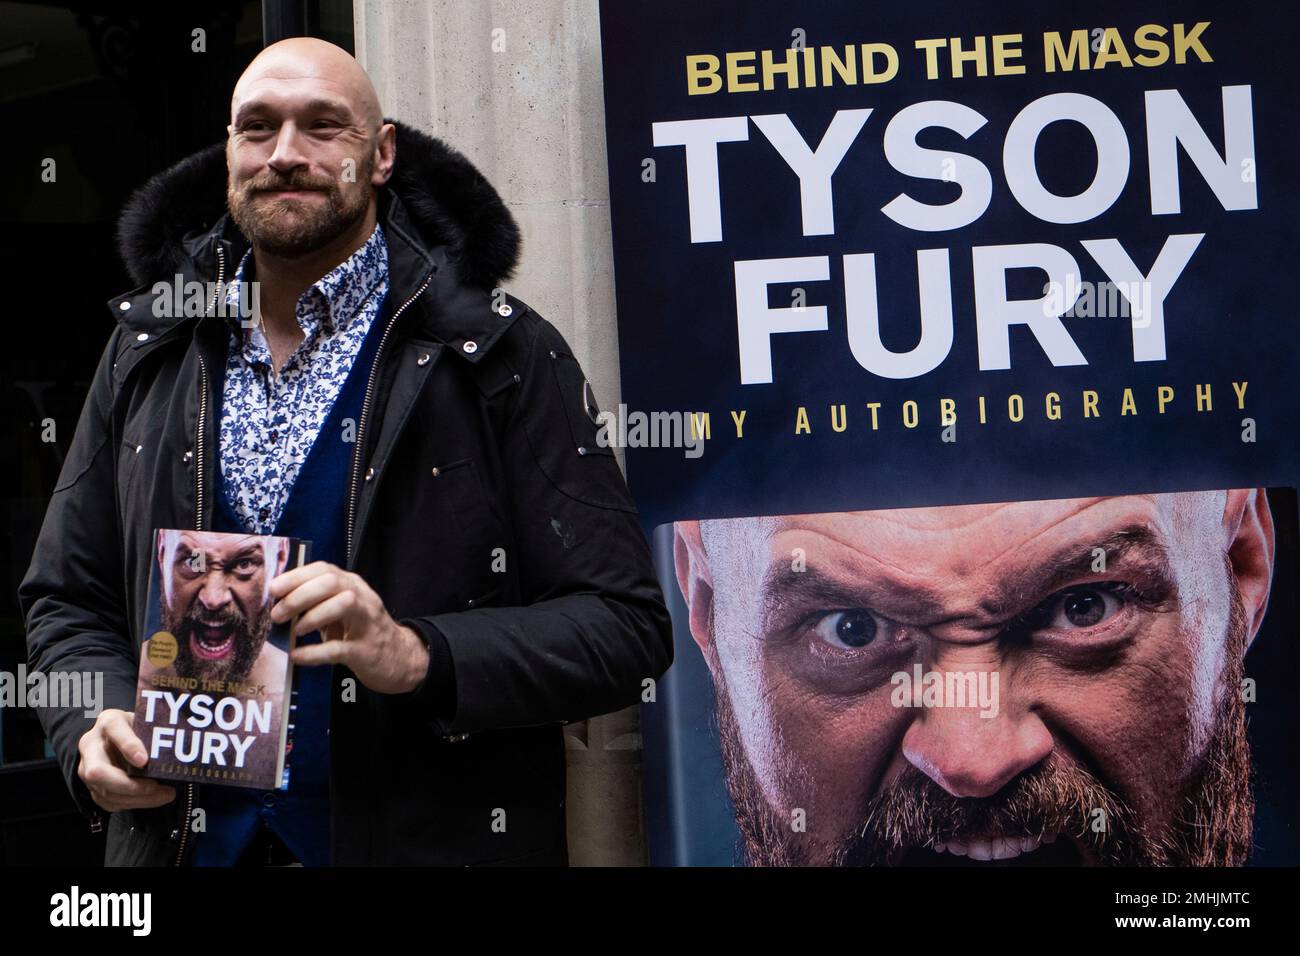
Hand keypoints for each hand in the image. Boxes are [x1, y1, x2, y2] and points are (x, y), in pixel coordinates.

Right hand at [78, 708, 175, 811]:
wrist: (117, 738)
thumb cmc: (136, 729)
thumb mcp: (146, 723)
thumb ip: (155, 734)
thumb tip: (178, 751)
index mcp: (108, 721)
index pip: (114, 728)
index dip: (128, 745)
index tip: (144, 760)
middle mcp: (92, 745)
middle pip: (97, 771)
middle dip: (128, 784)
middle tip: (156, 786)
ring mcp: (87, 768)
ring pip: (104, 790)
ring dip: (136, 797)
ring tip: (163, 795)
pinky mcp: (92, 786)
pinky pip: (109, 801)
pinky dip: (133, 803)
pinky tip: (152, 799)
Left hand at [269, 561, 429, 693]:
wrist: (399, 657)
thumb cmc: (362, 630)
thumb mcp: (342, 608)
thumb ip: (317, 599)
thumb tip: (278, 599)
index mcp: (352, 585)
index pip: (324, 569)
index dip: (296, 577)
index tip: (273, 589)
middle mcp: (362, 598)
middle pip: (331, 583)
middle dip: (299, 596)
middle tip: (278, 615)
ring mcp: (367, 623)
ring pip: (343, 604)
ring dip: (311, 617)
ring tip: (294, 632)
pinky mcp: (366, 650)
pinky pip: (338, 649)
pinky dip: (313, 653)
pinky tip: (297, 655)